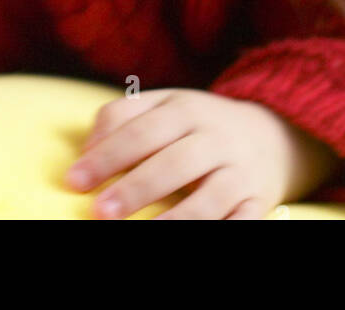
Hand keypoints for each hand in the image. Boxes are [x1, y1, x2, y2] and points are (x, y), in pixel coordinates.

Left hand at [64, 87, 321, 219]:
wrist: (270, 135)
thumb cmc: (197, 125)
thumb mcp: (163, 106)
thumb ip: (121, 117)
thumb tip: (86, 150)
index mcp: (185, 109)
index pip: (141, 130)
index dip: (107, 155)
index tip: (74, 181)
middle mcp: (214, 138)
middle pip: (174, 162)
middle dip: (136, 187)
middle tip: (99, 211)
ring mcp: (238, 170)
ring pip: (210, 197)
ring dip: (175, 219)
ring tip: (143, 235)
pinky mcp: (257, 200)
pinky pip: (243, 222)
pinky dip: (226, 231)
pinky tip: (197, 238)